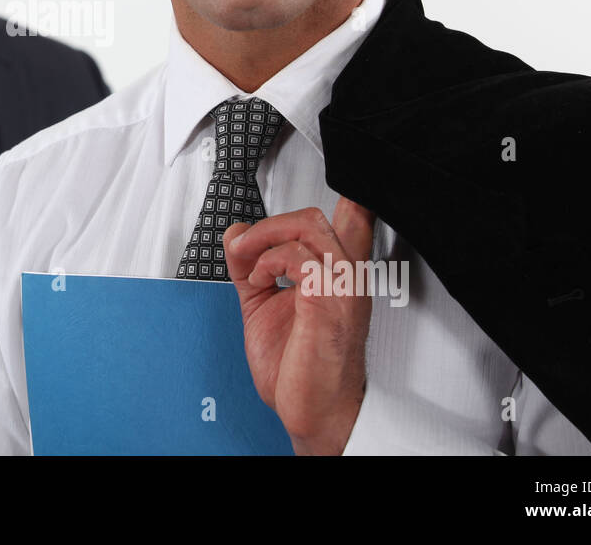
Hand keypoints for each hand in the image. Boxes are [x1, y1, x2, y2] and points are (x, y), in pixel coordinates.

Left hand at [223, 197, 375, 454]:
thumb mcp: (264, 306)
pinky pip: (300, 258)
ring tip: (247, 262)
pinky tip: (259, 280)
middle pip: (319, 214)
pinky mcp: (328, 304)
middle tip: (245, 245)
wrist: (311, 413)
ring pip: (309, 226)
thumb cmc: (300, 369)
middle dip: (271, 221)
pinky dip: (269, 260)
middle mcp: (346, 277)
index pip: (355, 216)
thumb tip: (234, 234)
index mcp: (338, 274)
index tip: (320, 178)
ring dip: (265, 236)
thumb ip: (249, 267)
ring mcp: (341, 289)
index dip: (344, 189)